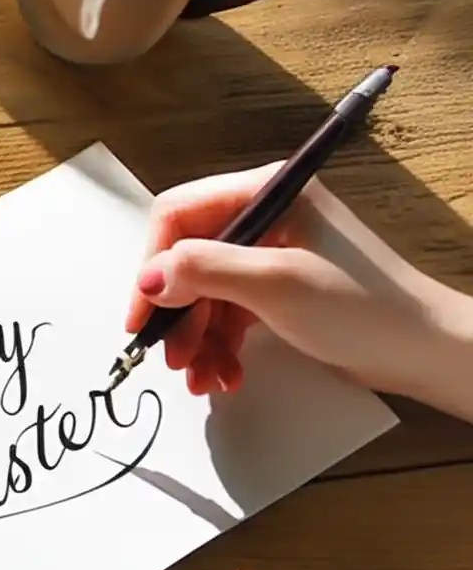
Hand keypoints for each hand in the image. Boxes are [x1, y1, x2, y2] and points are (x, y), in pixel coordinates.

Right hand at [124, 161, 472, 399]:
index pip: (179, 214)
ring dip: (198, 338)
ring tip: (203, 378)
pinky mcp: (278, 288)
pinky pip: (229, 312)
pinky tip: (224, 374)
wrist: (426, 352)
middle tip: (173, 357)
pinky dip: (220, 344)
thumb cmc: (364, 307)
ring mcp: (272, 252)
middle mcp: (265, 215)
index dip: (153, 263)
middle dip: (178, 313)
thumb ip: (205, 271)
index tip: (142, 313)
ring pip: (206, 292)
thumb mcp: (275, 284)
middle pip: (189, 259)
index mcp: (267, 191)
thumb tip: (148, 279)